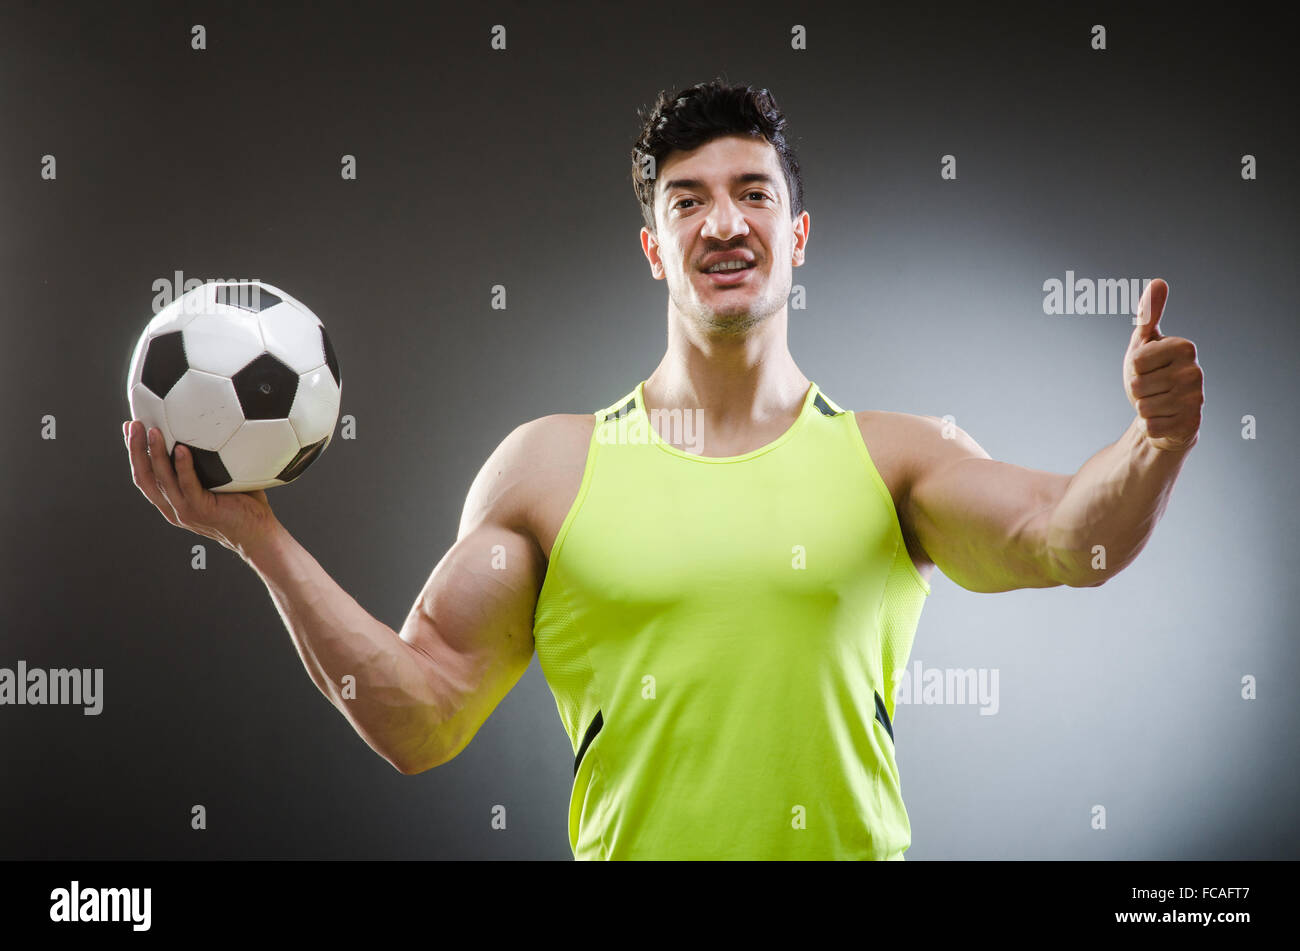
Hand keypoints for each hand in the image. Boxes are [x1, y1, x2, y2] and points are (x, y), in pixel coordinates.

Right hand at [124, 420, 280, 557]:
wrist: (258, 536)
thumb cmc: (245, 507)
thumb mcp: (220, 482)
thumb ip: (210, 462)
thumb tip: (217, 429)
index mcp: (173, 502)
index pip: (145, 476)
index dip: (135, 453)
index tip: (129, 429)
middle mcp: (174, 508)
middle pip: (145, 477)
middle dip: (135, 450)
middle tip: (134, 424)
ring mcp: (186, 511)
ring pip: (162, 480)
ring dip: (154, 454)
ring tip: (152, 430)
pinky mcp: (201, 510)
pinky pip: (188, 485)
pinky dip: (183, 466)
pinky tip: (181, 448)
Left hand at [1123, 279, 1203, 451]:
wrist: (1164, 413)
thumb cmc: (1151, 375)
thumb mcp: (1143, 344)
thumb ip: (1148, 314)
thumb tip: (1159, 282)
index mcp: (1184, 348)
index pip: (1136, 361)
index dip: (1134, 369)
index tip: (1147, 369)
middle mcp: (1195, 372)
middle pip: (1137, 385)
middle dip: (1137, 391)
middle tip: (1152, 390)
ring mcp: (1195, 400)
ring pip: (1143, 406)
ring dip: (1143, 408)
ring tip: (1157, 403)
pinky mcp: (1190, 425)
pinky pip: (1150, 425)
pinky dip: (1149, 425)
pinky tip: (1163, 420)